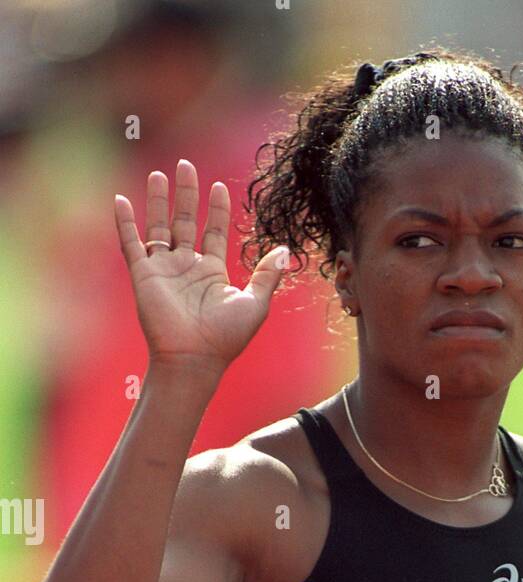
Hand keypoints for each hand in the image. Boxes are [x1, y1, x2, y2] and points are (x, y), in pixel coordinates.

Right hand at [114, 158, 287, 372]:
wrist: (194, 358)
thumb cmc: (226, 337)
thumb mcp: (255, 303)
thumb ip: (268, 275)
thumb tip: (284, 250)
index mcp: (212, 272)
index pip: (213, 232)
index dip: (216, 210)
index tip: (219, 187)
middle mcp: (186, 267)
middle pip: (184, 221)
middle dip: (186, 194)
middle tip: (186, 165)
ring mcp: (163, 270)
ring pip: (158, 226)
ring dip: (158, 200)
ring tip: (160, 173)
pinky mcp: (143, 275)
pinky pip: (131, 243)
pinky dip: (124, 222)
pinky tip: (121, 200)